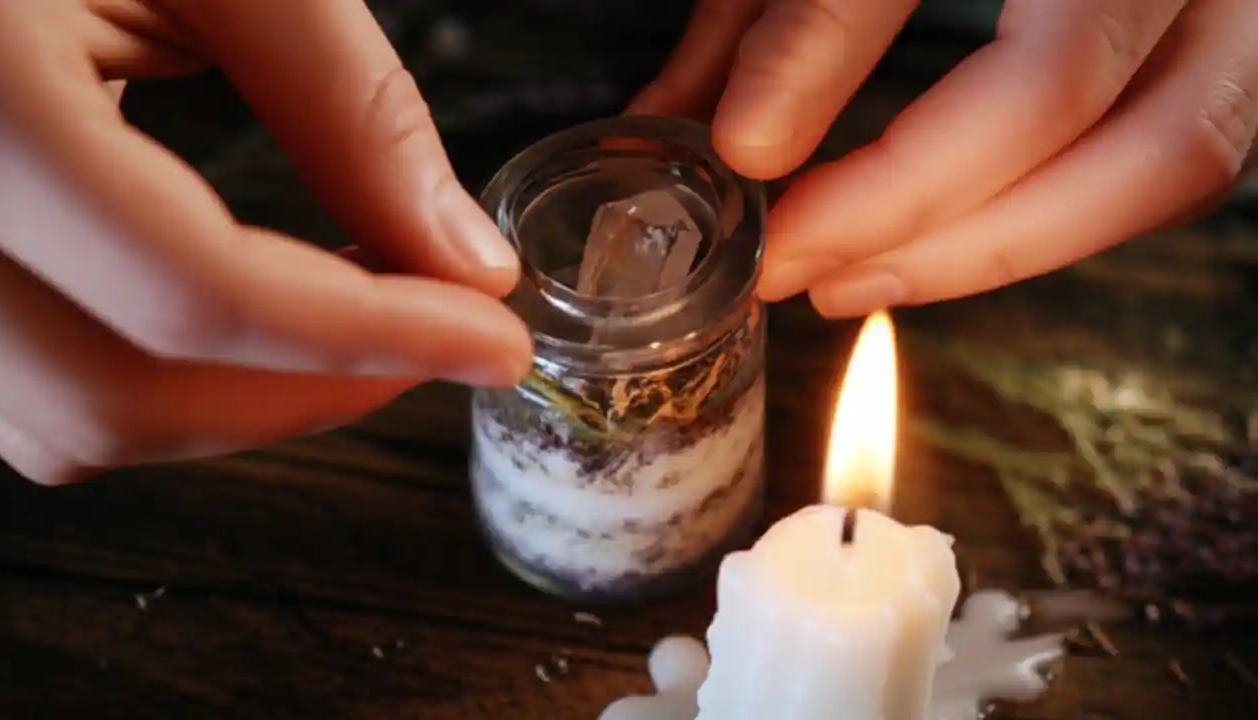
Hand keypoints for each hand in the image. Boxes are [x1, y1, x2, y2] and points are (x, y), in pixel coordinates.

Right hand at [0, 0, 531, 484]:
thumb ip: (347, 107)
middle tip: (438, 336)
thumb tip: (464, 259)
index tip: (493, 342)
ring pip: (73, 423)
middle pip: (124, 397)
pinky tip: (250, 317)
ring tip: (354, 316)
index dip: (371, 338)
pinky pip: (35, 395)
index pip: (195, 290)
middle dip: (314, 390)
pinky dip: (167, 384)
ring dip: (244, 400)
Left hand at [633, 0, 1257, 314]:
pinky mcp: (1251, 42)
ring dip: (999, 249)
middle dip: (910, 213)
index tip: (742, 163)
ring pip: (1162, 154)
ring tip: (865, 280)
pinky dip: (1072, 221)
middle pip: (1059, 96)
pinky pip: (1192, 156)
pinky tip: (963, 243)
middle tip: (797, 264)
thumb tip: (676, 127)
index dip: (814, 67)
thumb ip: (766, 11)